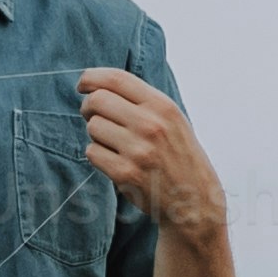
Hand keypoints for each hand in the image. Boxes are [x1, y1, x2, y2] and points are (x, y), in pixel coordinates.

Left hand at [76, 67, 225, 239]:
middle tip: (95, 117)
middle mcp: (151, 125)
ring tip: (116, 144)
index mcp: (163, 106)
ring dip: (97, 134)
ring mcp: (138, 150)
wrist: (195, 198)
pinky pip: (92, 152)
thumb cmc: (178, 154)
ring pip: (92, 127)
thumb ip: (141, 100)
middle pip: (96, 101)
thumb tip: (97, 85)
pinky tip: (116, 161)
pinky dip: (99, 155)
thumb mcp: (171, 119)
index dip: (91, 78)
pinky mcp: (125, 173)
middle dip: (89, 108)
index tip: (82, 85)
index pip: (116, 79)